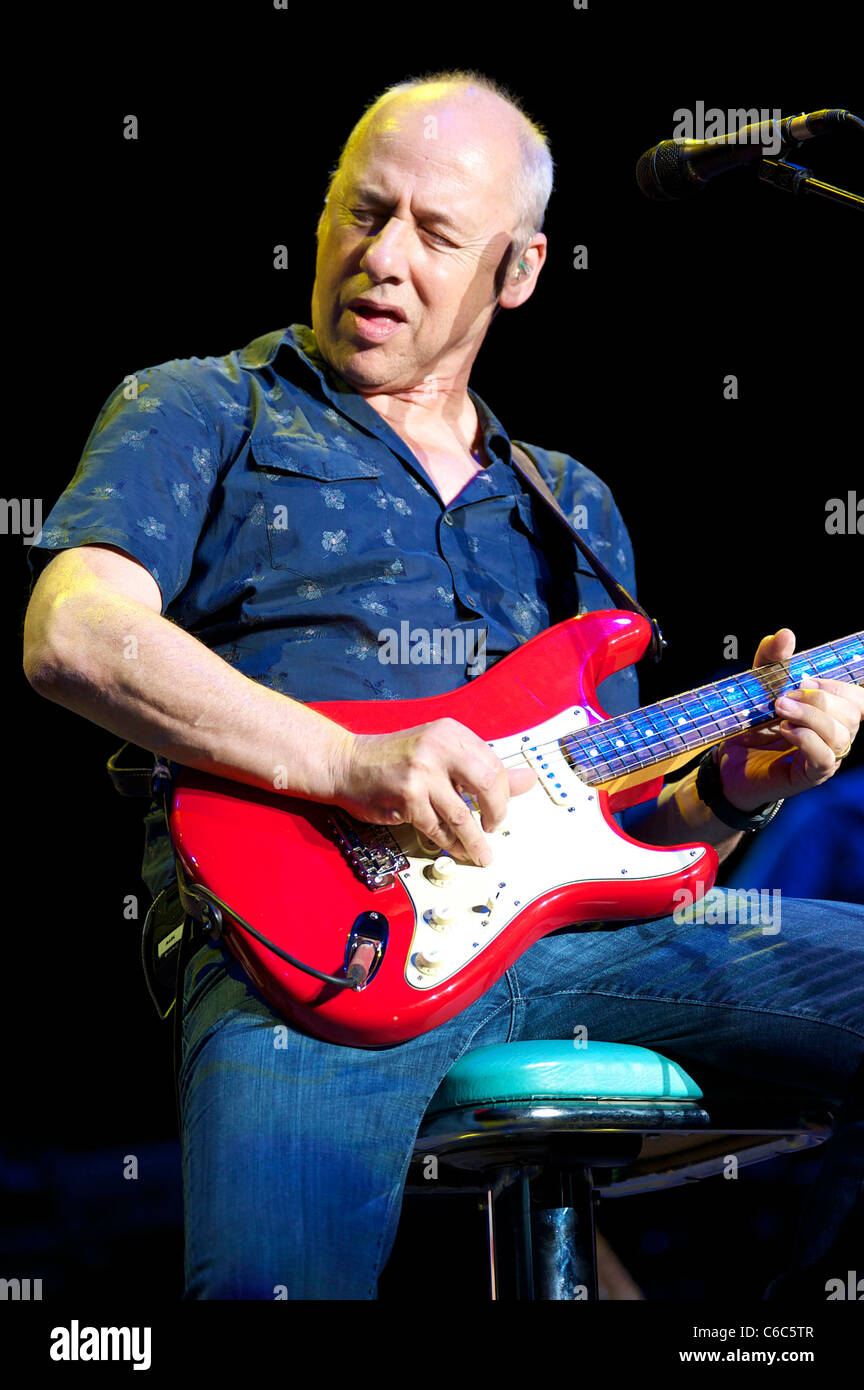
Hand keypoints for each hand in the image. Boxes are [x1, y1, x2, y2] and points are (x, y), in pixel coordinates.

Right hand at [328, 718, 536, 865]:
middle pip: (487, 784)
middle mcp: (439, 747)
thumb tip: (529, 779)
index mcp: (452, 732)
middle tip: (495, 827)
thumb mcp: (441, 753)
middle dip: (496, 813)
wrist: (348, 764)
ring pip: (462, 815)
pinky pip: (437, 828)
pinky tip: (454, 847)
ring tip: (481, 853)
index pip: (493, 764)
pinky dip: (448, 842)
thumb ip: (483, 767)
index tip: (499, 808)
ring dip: (474, 840)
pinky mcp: (408, 796)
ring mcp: (422, 772)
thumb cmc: (395, 759)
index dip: (502, 792)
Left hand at [714, 628, 861, 812]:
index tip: (804, 680)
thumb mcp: (759, 686)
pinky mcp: (811, 776)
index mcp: (831, 713)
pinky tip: (785, 730)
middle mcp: (835, 735)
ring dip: (809, 717)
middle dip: (818, 699)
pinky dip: (806, 739)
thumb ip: (771, 660)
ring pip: (842, 735)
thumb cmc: (751, 725)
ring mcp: (826, 757)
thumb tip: (785, 634)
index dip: (837, 686)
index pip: (858, 698)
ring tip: (779, 712)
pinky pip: (825, 757)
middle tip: (782, 698)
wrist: (728, 762)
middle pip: (852, 713)